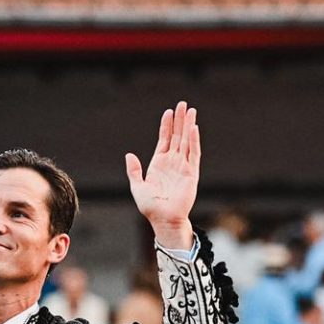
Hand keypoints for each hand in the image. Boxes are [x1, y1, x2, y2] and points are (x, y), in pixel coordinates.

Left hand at [125, 102, 198, 248]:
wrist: (163, 219)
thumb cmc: (150, 207)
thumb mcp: (137, 186)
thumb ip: (134, 171)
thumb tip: (129, 154)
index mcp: (159, 164)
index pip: (165, 140)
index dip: (166, 126)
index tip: (168, 112)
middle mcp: (173, 163)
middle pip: (178, 136)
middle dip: (180, 120)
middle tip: (182, 104)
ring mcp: (183, 167)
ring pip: (187, 141)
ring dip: (188, 126)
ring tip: (191, 110)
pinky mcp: (191, 173)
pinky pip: (194, 154)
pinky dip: (194, 141)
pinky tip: (194, 128)